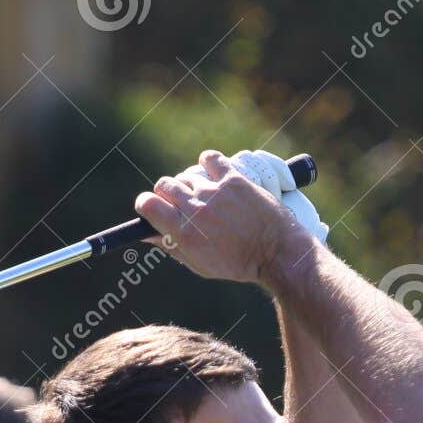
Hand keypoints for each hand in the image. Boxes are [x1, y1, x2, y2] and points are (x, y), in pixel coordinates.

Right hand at [135, 150, 317, 284]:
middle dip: (167, 194)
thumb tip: (146, 235)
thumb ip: (170, 247)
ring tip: (206, 196)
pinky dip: (208, 163)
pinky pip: (210, 158)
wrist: (276, 251)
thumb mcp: (200, 264)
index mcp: (184, 232)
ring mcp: (214, 191)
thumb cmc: (238, 263)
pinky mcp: (233, 179)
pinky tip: (213, 172)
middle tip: (182, 204)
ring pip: (187, 175)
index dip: (146, 204)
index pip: (147, 204)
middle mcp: (196, 209)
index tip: (153, 207)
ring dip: (191, 184)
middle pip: (164, 185)